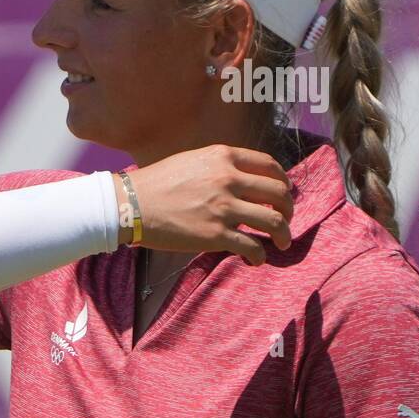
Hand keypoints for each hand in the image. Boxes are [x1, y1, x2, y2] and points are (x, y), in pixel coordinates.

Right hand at [116, 145, 293, 264]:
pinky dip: (260, 257)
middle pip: (279, 193)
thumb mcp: (191, 161)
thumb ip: (219, 166)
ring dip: (285, 235)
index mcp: (223, 157)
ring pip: (275, 222)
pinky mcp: (215, 235)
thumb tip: (243, 181)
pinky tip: (255, 260)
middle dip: (288, 209)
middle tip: (285, 220)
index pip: (270, 166)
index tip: (282, 193)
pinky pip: (253, 247)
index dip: (282, 182)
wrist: (129, 204)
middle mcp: (228, 179)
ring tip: (283, 243)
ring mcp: (223, 208)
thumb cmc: (156, 183)